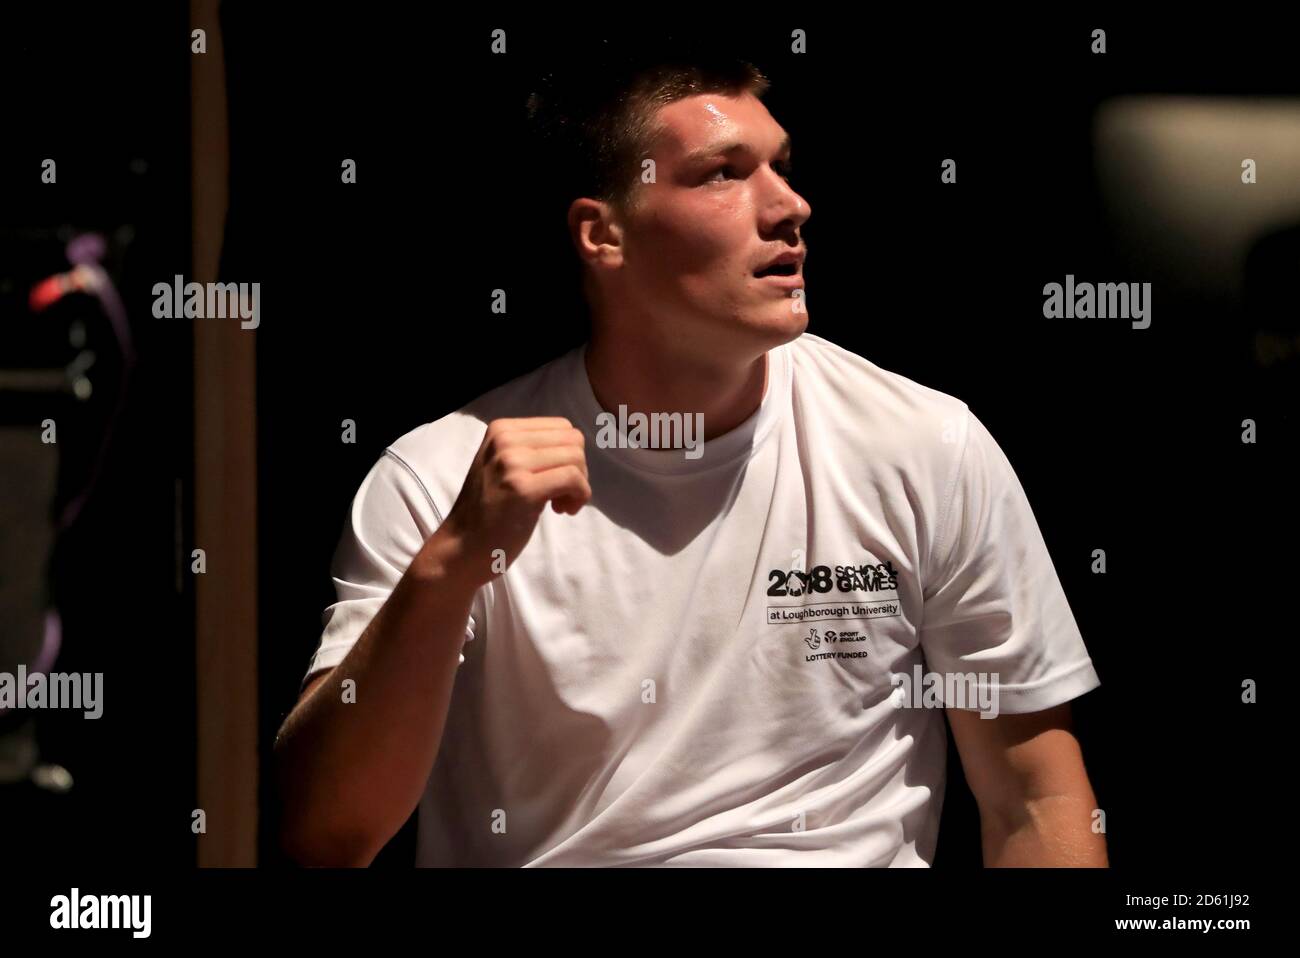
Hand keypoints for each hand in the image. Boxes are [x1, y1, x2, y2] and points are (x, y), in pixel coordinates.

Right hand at [438, 417, 590, 585]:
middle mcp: (505, 439)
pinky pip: (573, 479)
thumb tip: (576, 447)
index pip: (561, 427)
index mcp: (502, 429)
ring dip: (579, 485)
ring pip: (576, 459)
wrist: (463, 546)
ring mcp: (512, 463)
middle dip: (578, 469)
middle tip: (562, 495)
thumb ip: (531, 449)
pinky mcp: (523, 488)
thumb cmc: (489, 510)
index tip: (556, 480)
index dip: (569, 455)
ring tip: (560, 505)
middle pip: (573, 441)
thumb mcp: (503, 465)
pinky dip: (580, 496)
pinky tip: (564, 511)